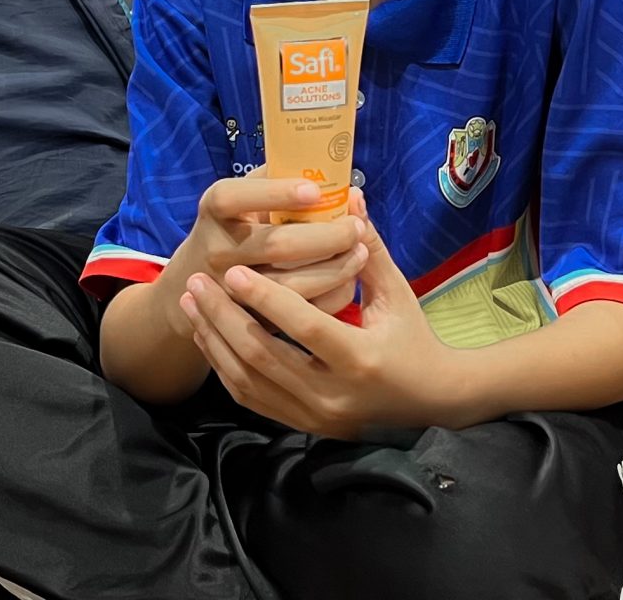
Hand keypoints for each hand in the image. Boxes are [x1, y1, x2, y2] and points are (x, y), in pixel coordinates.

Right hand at [162, 176, 366, 340]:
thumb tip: (332, 176)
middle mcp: (217, 250)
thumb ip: (275, 180)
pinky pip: (301, 310)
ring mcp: (232, 290)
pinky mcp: (252, 319)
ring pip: (292, 285)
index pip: (235, 197)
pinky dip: (332, 294)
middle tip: (356, 226)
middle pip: (276, 245)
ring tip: (361, 251)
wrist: (195, 280)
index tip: (315, 191)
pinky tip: (349, 278)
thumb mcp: (241, 198)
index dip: (276, 193)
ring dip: (336, 268)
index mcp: (214, 210)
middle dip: (327, 235)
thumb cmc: (234, 225)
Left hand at [180, 190, 464, 439]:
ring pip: (248, 380)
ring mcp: (314, 415)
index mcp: (362, 358)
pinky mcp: (302, 424)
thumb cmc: (413, 338)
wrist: (429, 400)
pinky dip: (225, 366)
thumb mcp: (396, 293)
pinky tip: (209, 335)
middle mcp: (333, 394)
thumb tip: (351, 197)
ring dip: (214, 340)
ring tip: (193, 304)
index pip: (304, 326)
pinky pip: (250, 398)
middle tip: (198, 281)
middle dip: (223, 316)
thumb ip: (369, 248)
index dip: (266, 298)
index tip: (234, 270)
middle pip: (263, 355)